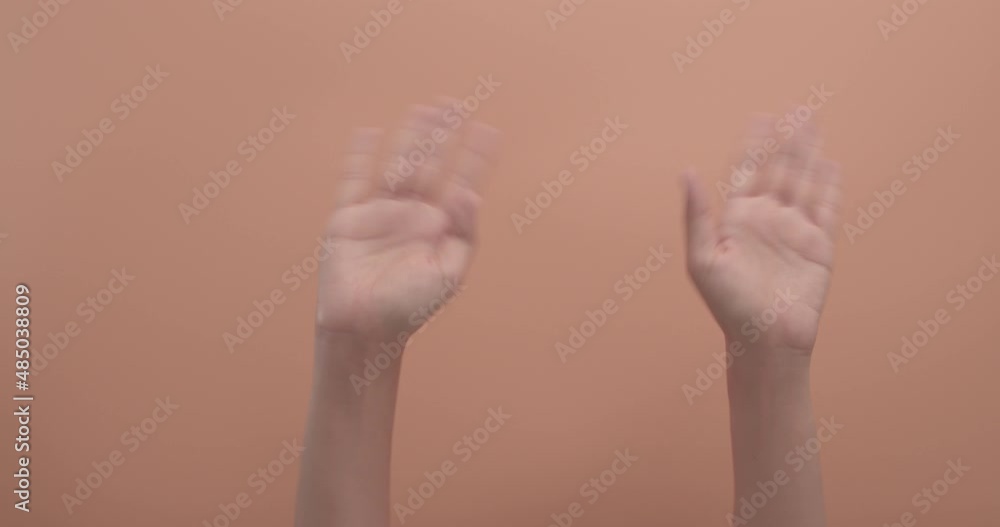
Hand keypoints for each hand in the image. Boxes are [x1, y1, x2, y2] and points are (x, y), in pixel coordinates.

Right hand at [315, 101, 500, 344]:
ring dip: (411, 138)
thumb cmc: (410, 308)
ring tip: (425, 109)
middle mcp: (412, 216)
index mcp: (439, 229)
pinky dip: (359, 158)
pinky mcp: (349, 220)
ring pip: (398, 165)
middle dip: (442, 136)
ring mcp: (381, 215)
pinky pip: (355, 182)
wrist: (364, 330)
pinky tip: (369, 133)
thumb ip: (463, 234)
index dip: (475, 159)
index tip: (489, 132)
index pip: (461, 184)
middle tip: (455, 104)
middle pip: (430, 166)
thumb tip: (469, 194)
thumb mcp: (449, 274)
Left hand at [682, 117, 840, 355]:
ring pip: (804, 183)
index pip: (747, 172)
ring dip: (809, 155)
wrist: (766, 340)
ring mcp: (793, 232)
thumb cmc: (728, 305)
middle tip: (797, 109)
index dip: (754, 145)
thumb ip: (697, 215)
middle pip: (779, 171)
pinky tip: (832, 165)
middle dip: (787, 141)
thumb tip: (686, 172)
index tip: (761, 117)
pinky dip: (830, 187)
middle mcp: (766, 221)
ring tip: (814, 124)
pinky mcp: (818, 247)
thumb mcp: (703, 259)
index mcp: (737, 220)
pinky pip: (826, 210)